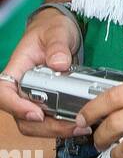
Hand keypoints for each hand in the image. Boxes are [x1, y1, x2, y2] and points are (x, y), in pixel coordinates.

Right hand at [0, 10, 85, 141]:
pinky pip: (50, 120)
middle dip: (45, 126)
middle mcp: (22, 88)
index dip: (16, 107)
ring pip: (36, 124)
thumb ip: (57, 45)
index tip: (37, 113)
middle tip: (70, 124)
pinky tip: (80, 123)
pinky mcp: (48, 102)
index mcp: (17, 70)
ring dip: (56, 129)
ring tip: (80, 126)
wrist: (60, 30)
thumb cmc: (51, 28)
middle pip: (22, 116)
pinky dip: (63, 125)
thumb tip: (59, 63)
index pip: (5, 93)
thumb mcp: (56, 31)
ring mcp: (34, 97)